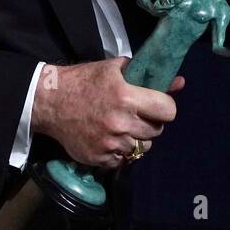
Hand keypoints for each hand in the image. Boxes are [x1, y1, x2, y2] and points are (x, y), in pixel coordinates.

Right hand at [31, 57, 184, 168]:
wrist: (50, 102)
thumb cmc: (84, 81)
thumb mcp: (114, 69)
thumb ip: (148, 76)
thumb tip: (180, 83)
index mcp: (126, 96)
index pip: (168, 111)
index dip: (165, 107)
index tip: (157, 104)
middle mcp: (120, 122)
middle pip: (156, 131)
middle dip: (151, 122)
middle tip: (137, 115)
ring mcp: (110, 144)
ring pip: (142, 147)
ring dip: (136, 138)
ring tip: (122, 126)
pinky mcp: (100, 158)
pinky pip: (124, 160)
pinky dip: (120, 151)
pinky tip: (109, 138)